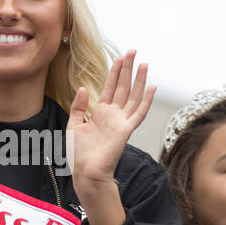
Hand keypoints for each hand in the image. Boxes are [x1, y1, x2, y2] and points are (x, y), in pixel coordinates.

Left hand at [66, 50, 155, 222]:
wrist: (86, 173)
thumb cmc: (79, 155)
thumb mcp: (73, 125)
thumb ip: (79, 106)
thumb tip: (84, 88)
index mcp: (100, 113)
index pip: (110, 87)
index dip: (115, 72)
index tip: (120, 58)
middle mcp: (113, 115)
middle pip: (122, 87)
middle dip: (127, 69)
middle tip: (133, 51)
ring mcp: (121, 121)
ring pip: (133, 96)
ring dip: (138, 80)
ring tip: (143, 64)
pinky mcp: (126, 129)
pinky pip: (138, 112)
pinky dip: (146, 100)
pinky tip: (151, 87)